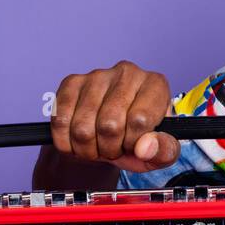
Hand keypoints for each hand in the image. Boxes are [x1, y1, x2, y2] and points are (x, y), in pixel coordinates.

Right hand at [49, 60, 180, 171]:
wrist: (110, 135)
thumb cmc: (139, 140)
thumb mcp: (160, 151)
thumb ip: (164, 151)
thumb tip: (145, 148)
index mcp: (155, 85)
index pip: (139, 120)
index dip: (132, 143)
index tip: (133, 145)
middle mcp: (127, 72)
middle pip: (109, 125)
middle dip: (109, 149)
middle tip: (113, 148)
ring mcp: (97, 75)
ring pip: (82, 128)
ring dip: (87, 149)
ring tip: (98, 145)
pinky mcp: (71, 82)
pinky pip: (60, 121)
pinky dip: (66, 142)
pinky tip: (78, 140)